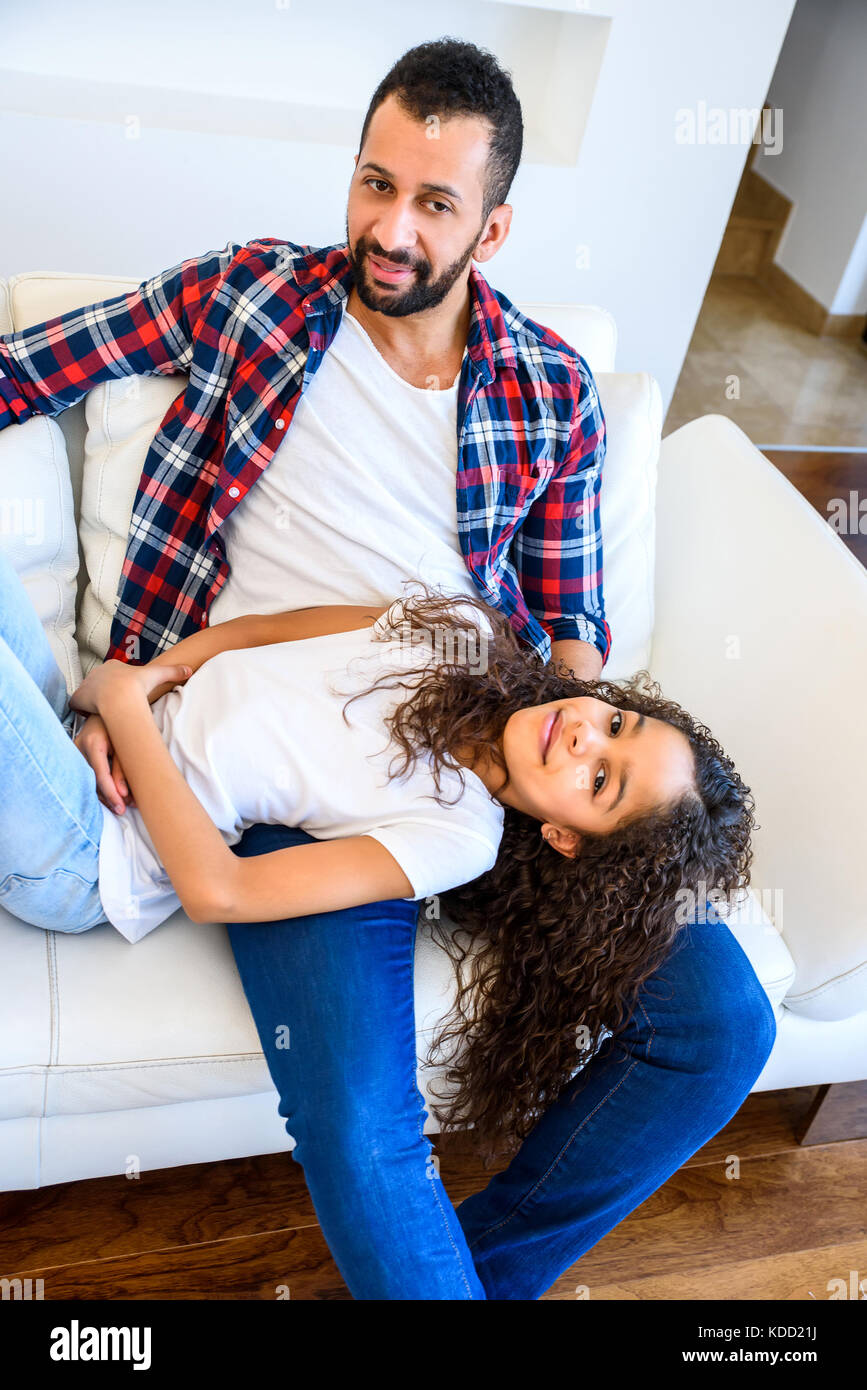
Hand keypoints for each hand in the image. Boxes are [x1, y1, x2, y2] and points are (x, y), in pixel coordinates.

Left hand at [69, 658, 192, 715]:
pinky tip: (91, 719)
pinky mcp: (78, 698)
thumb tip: (190, 670)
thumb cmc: (137, 685)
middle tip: (112, 709)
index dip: (115, 687)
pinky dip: (82, 711)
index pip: (111, 676)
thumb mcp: (158, 675)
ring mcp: (85, 685)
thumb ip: (174, 672)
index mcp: (112, 666)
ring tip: (102, 715)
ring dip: (92, 704)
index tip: (122, 697)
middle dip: (102, 695)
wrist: (120, 695)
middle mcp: (96, 673)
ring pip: (87, 695)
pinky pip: (77, 705)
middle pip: (98, 685)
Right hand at [74, 713, 134, 815]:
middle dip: (108, 797)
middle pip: (92, 781)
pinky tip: (110, 796)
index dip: (110, 793)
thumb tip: (122, 794)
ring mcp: (74, 750)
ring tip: (121, 805)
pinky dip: (98, 787)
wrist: (107, 706)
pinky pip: (85, 775)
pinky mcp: (75, 754)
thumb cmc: (119, 726)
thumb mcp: (124, 745)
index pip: (100, 775)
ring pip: (87, 780)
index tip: (121, 807)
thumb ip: (122, 769)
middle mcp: (79, 746)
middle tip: (122, 810)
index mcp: (93, 742)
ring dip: (104, 795)